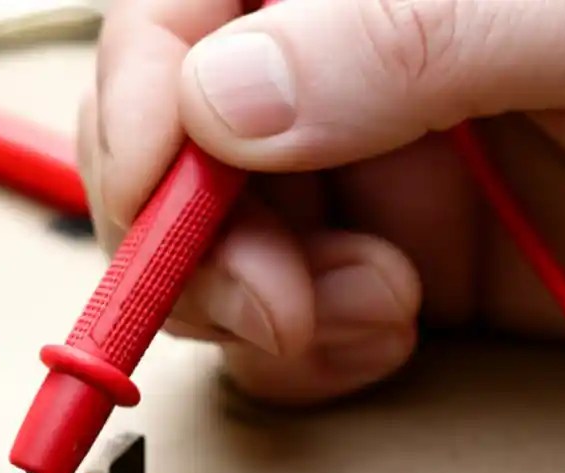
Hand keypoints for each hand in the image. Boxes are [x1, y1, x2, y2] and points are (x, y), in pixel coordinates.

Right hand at [80, 0, 564, 403]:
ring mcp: (386, 164)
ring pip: (219, 231)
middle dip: (189, 224)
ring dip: (244, 300)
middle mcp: (370, 59)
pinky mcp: (414, 262)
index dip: (142, 88)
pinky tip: (360, 341)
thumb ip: (422, 25)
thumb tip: (231, 91)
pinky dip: (297, 347)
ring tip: (335, 323)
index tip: (153, 184)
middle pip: (182, 130)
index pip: (190, 6)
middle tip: (253, 294)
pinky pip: (289, 309)